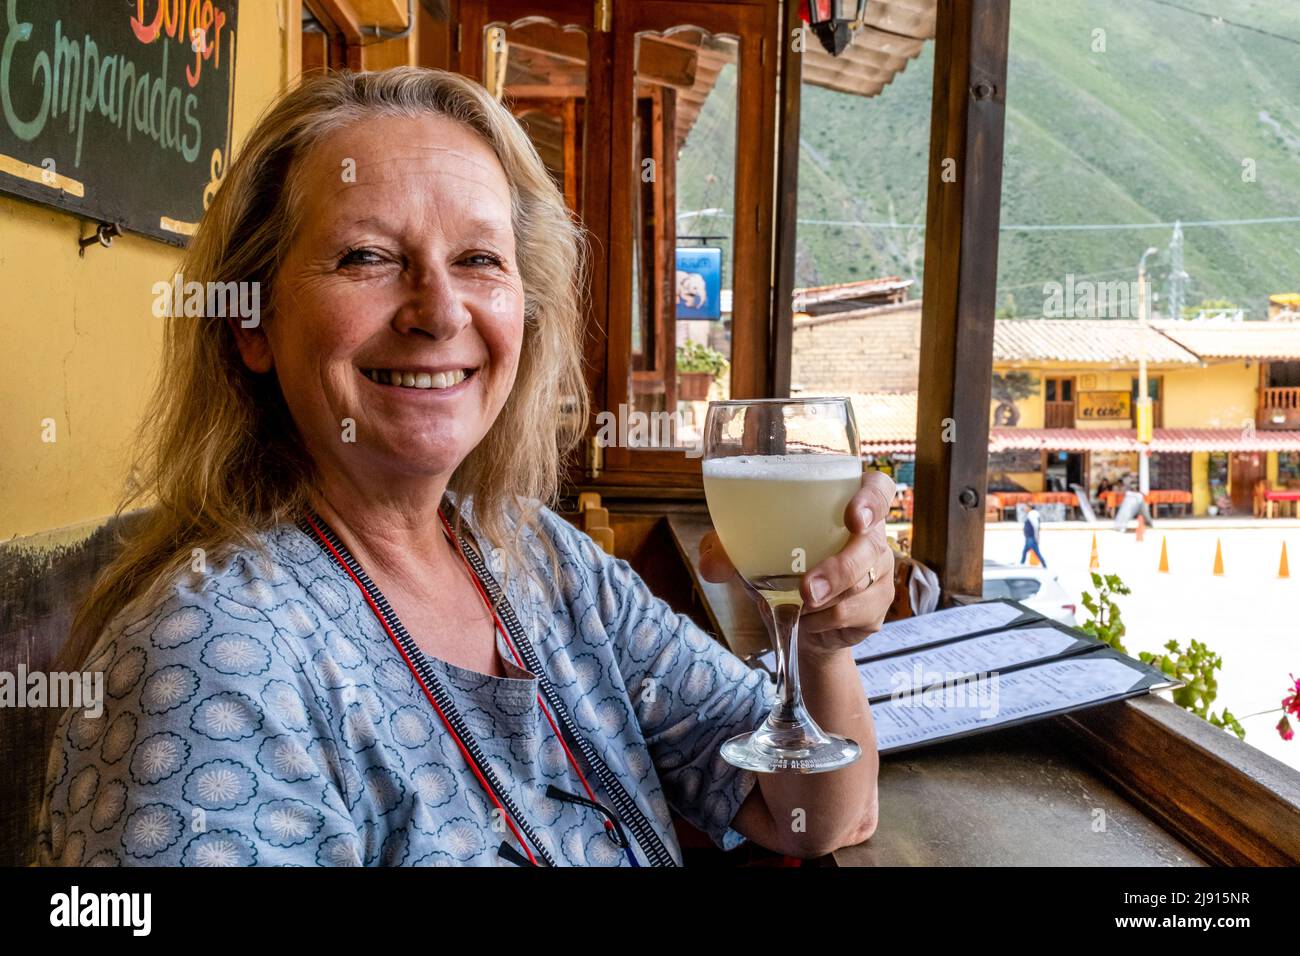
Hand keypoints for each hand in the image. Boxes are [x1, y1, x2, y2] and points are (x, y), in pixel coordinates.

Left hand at [699, 470, 897, 655]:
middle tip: (806, 590)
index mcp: (844, 505)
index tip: (853, 517)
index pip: (877, 490)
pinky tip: (808, 619)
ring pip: (862, 585)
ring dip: (825, 601)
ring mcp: (879, 573)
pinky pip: (855, 614)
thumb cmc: (780, 567)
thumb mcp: (751, 553)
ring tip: (798, 605)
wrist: (800, 621)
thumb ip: (728, 550)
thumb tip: (710, 565)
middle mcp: (870, 536)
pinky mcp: (877, 608)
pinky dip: (824, 621)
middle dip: (839, 569)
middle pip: (870, 545)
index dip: (872, 500)